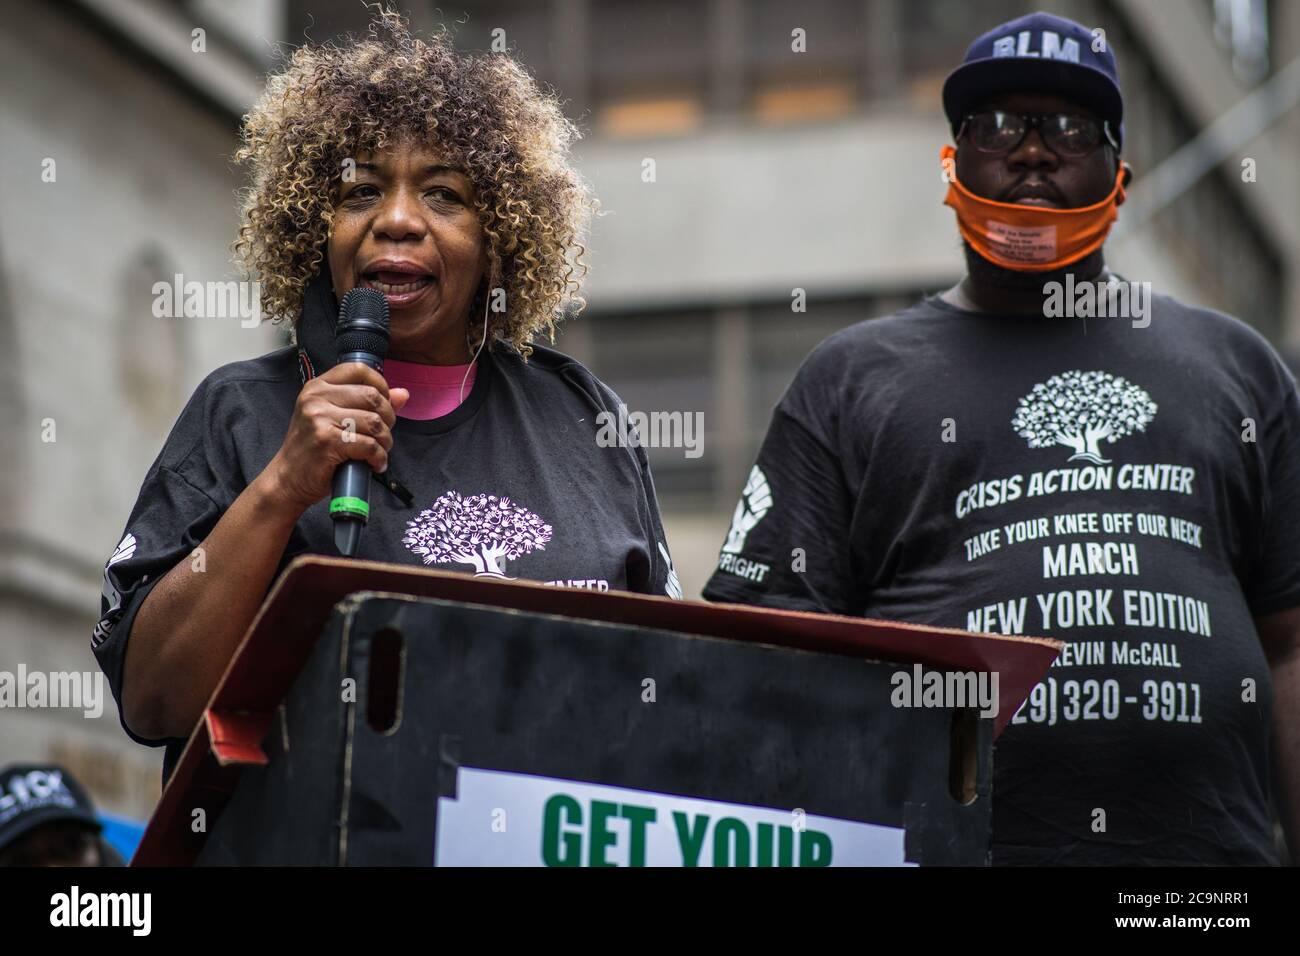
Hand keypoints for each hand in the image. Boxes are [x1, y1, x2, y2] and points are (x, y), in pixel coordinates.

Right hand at [260, 363, 409, 514]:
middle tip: (383, 435)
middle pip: (372, 396)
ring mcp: (320, 418)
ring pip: (374, 422)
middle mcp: (316, 398)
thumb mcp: (334, 418)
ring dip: (385, 441)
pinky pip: (369, 445)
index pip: (358, 369)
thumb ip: (367, 404)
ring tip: (379, 451)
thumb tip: (402, 394)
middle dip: (388, 418)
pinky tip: (374, 464)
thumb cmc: (314, 448)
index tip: (385, 404)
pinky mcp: (327, 441)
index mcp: (318, 386)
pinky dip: (378, 457)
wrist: (288, 478)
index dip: (380, 384)